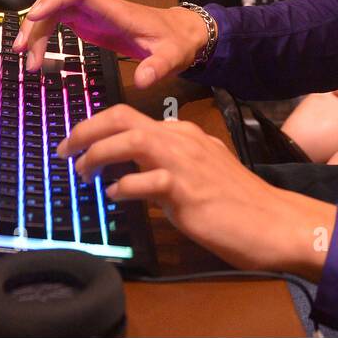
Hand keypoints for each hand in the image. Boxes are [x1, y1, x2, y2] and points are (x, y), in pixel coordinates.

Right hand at [12, 0, 206, 86]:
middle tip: (22, 51)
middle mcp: (98, 7)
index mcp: (114, 11)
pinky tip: (37, 56)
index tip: (35, 16)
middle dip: (35, 20)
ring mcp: (91, 14)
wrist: (180, 33)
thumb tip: (143, 80)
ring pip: (52, 9)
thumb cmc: (175, 41)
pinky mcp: (88, 23)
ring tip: (27, 61)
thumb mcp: (171, 57)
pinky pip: (57, 21)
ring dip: (35, 30)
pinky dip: (43, 36)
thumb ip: (158, 68)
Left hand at [62, 104, 335, 277]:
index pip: (129, 116)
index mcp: (182, 133)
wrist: (273, 220)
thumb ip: (167, 167)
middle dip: (85, 129)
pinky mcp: (187, 190)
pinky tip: (117, 196)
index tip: (76, 142)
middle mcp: (180, 139)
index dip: (96, 126)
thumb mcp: (198, 173)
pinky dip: (125, 186)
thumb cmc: (237, 201)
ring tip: (83, 173)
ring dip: (97, 154)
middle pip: (122, 117)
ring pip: (130, 140)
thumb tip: (133, 174)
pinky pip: (146, 181)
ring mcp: (184, 162)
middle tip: (64, 150)